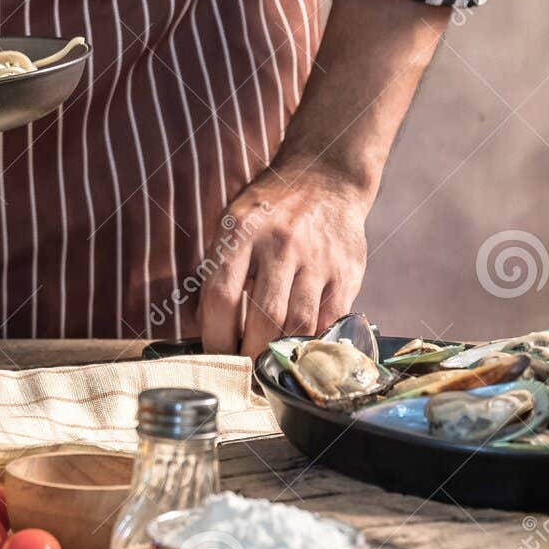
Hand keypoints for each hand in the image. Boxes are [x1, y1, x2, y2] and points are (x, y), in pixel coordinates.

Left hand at [196, 166, 370, 357]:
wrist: (324, 177)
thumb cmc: (269, 209)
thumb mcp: (232, 223)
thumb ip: (218, 269)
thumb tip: (202, 324)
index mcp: (242, 231)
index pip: (222, 297)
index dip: (216, 337)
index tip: (215, 356)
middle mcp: (281, 244)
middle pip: (264, 318)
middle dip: (250, 354)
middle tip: (244, 370)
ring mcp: (317, 259)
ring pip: (299, 324)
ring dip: (282, 353)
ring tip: (269, 366)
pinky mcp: (346, 272)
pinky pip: (329, 321)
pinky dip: (312, 341)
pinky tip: (299, 346)